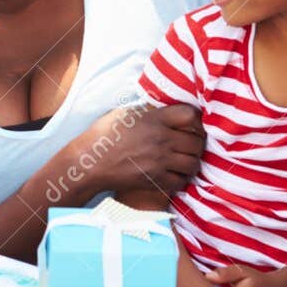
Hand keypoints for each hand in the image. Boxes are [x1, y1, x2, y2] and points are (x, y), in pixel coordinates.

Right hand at [82, 103, 204, 196]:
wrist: (89, 162)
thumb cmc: (104, 134)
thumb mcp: (127, 113)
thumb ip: (151, 110)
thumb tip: (168, 105)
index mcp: (154, 119)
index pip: (191, 116)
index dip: (196, 119)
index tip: (193, 123)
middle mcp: (160, 140)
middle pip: (196, 142)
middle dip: (197, 143)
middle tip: (191, 144)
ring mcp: (159, 162)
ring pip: (193, 163)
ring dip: (191, 161)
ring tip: (185, 159)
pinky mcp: (155, 180)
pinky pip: (181, 181)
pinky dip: (181, 179)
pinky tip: (175, 174)